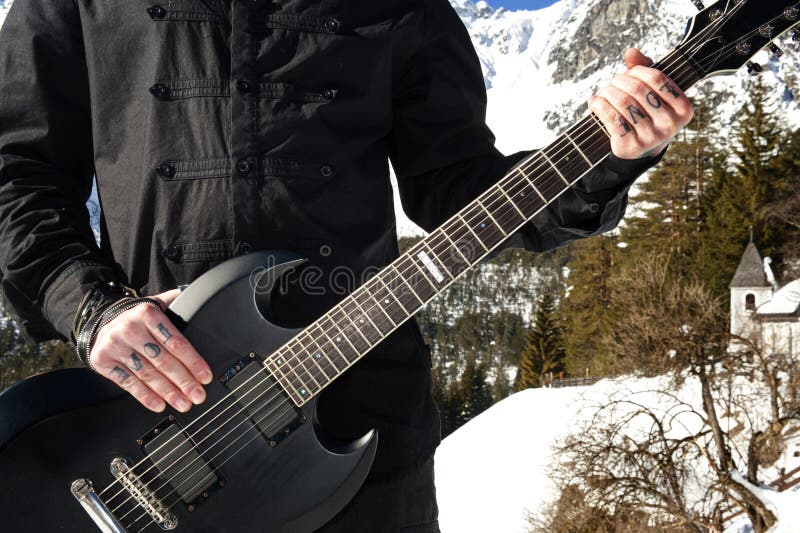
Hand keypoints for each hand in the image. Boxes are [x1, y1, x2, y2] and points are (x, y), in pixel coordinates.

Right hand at [89, 288, 212, 412]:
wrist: (102, 321)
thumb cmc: (139, 318)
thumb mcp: (158, 304)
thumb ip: (179, 303)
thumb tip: (204, 303)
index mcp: (148, 314)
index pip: (175, 342)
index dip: (193, 362)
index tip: (206, 377)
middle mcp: (129, 329)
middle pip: (163, 360)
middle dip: (184, 381)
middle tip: (198, 396)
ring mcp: (114, 346)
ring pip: (147, 374)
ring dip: (167, 392)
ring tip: (183, 404)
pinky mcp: (102, 361)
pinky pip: (127, 382)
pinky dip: (144, 396)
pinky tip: (159, 404)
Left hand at [588, 48, 693, 159]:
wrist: (640, 150)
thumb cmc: (648, 114)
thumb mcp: (653, 93)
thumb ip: (644, 69)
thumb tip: (631, 52)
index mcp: (683, 108)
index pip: (657, 78)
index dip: (638, 71)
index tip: (629, 72)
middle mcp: (670, 124)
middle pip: (637, 89)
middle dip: (619, 81)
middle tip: (612, 83)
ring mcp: (651, 137)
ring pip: (623, 102)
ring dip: (607, 92)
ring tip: (603, 92)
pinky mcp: (631, 146)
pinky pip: (612, 118)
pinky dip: (599, 106)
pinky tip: (594, 101)